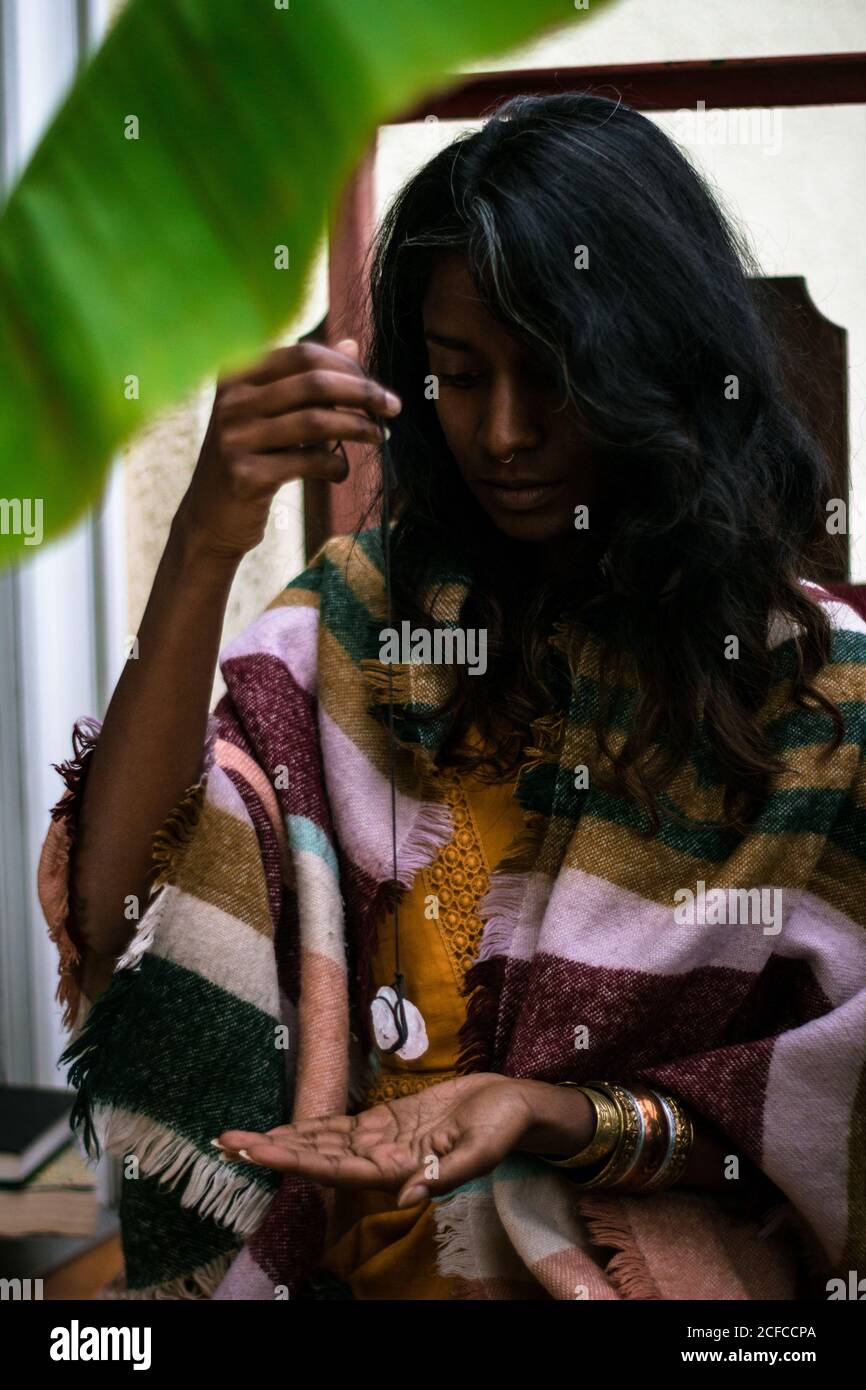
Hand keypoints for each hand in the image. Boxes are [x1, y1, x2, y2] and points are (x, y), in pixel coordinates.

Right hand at [174, 338, 401, 562]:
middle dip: (363, 393)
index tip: (377, 389)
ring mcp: (235, 438)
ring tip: (380, 437)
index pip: (304, 354)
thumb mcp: (271, 413)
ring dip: (358, 428)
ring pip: (316, 421)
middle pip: (314, 383)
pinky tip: (341, 471)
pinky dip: (335, 464)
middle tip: (393, 408)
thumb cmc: (250, 458)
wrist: (210, 517)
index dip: (348, 368)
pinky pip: (308, 461)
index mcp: (236, 374)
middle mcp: (232, 401)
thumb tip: (351, 344)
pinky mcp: (246, 475)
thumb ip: (306, 379)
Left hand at [215, 1073, 589, 1206]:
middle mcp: (382, 1160)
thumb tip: (407, 1198)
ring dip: (282, 1140)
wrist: (514, 1106)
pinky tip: (284, 1128)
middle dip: (272, 1152)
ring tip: (240, 1138)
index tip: (258, 1155)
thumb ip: (446, 1177)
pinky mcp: (388, 1122)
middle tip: (226, 1144)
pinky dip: (311, 1127)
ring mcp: (382, 1140)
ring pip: (322, 1142)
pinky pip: (342, 1127)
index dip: (295, 1162)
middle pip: (317, 1157)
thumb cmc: (503, 1128)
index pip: (335, 1169)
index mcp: (400, 1171)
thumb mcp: (483, 1151)